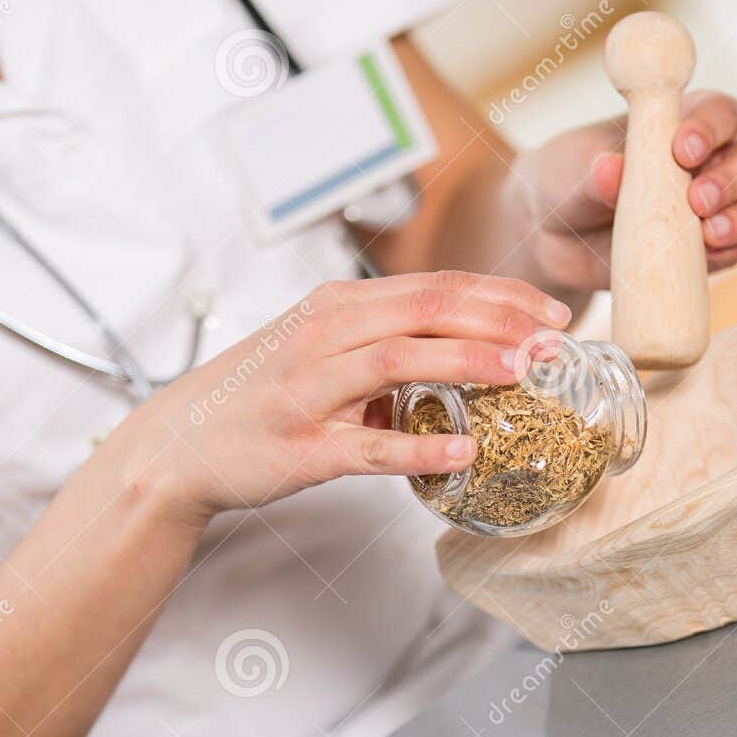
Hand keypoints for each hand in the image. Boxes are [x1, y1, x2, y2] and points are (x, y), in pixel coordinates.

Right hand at [115, 272, 570, 522]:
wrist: (182, 443)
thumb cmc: (260, 394)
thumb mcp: (320, 349)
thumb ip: (385, 344)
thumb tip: (466, 355)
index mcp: (337, 306)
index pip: (435, 285)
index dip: (502, 294)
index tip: (552, 311)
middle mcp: (324, 335)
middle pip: (426, 310)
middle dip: (500, 319)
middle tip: (554, 341)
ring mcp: (310, 390)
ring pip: (399, 361)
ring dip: (467, 362)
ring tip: (521, 373)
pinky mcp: (302, 447)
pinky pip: (369, 447)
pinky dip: (420, 449)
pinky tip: (463, 451)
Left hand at [512, 91, 736, 292]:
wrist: (552, 237)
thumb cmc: (566, 181)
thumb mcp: (570, 169)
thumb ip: (593, 169)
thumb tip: (612, 170)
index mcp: (685, 121)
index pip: (721, 112)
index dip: (711, 127)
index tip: (682, 149)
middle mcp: (714, 160)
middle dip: (734, 179)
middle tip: (695, 199)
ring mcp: (718, 209)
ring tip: (710, 232)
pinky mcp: (709, 252)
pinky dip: (728, 254)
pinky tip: (705, 257)